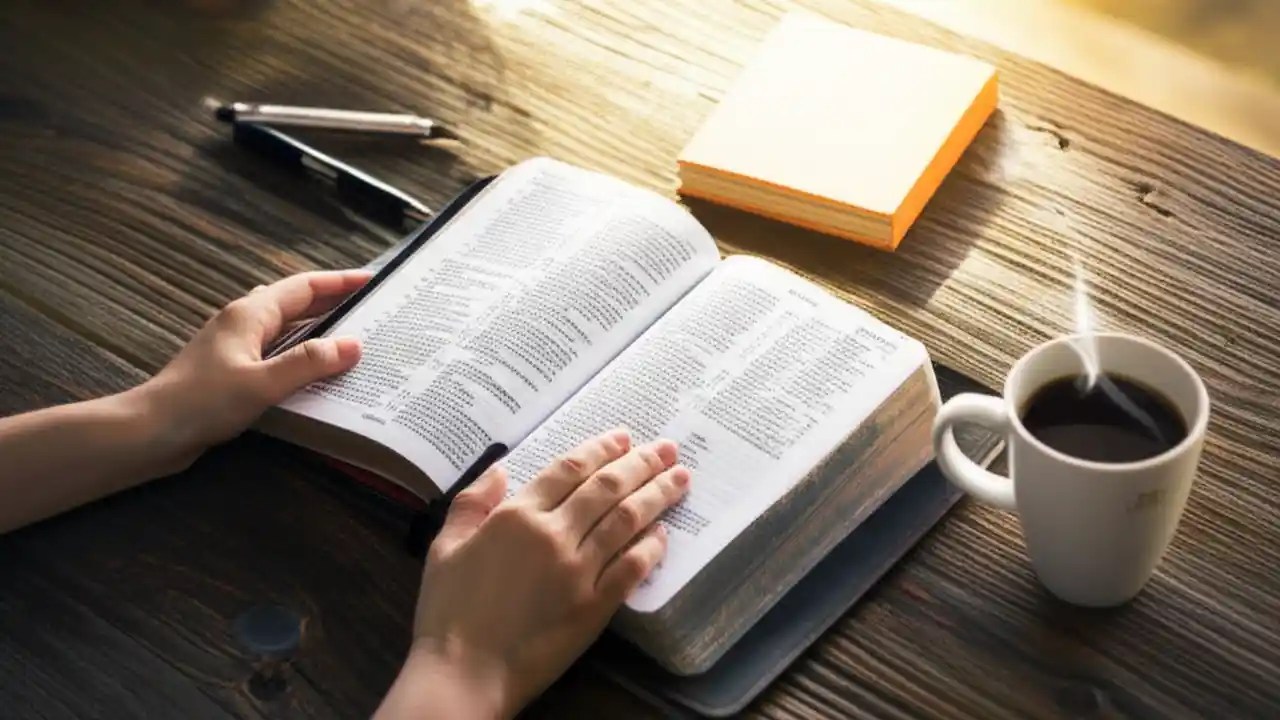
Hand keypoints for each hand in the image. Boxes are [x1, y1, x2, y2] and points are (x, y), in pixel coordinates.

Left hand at [137, 269, 370, 469]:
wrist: (149, 432)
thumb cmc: (201, 403)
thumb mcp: (262, 383)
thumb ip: (309, 363)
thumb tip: (354, 345)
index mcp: (250, 314)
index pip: (304, 287)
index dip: (339, 282)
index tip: (373, 282)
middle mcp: (243, 322)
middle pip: (296, 303)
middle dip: (333, 303)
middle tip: (371, 311)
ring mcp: (236, 346)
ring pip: (286, 327)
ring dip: (318, 329)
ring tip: (353, 339)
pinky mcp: (232, 370)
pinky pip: (277, 351)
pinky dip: (302, 353)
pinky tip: (317, 372)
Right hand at [376, 430, 691, 718]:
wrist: (465, 673)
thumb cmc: (448, 612)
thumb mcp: (445, 547)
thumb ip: (472, 503)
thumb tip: (501, 468)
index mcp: (517, 516)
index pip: (568, 469)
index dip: (600, 449)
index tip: (623, 437)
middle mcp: (553, 535)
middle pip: (607, 488)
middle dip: (641, 463)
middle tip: (667, 448)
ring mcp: (578, 571)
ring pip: (626, 520)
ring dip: (656, 495)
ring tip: (679, 478)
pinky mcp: (595, 606)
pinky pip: (631, 567)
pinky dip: (651, 546)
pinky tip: (664, 532)